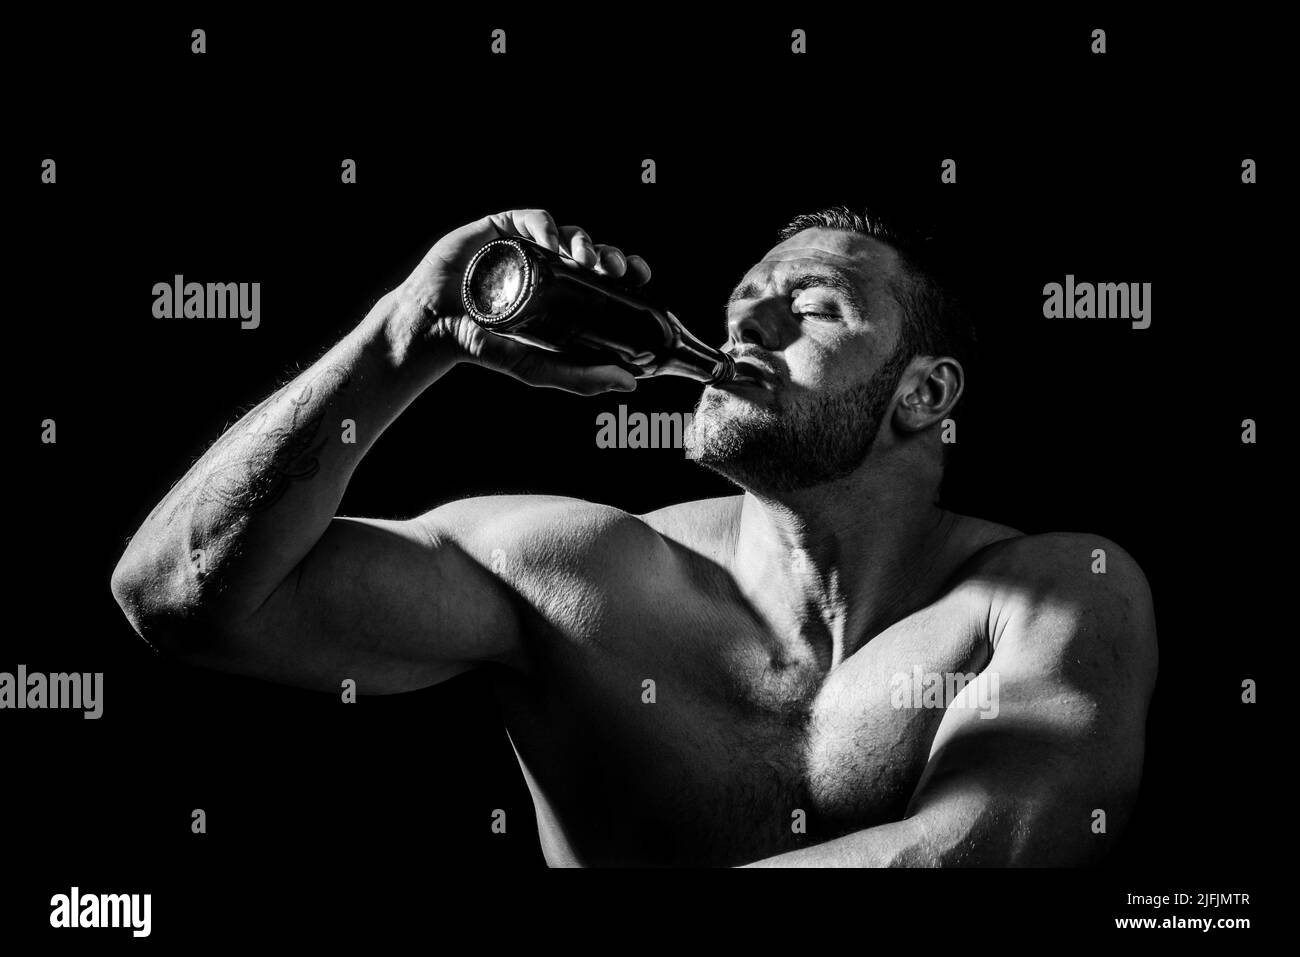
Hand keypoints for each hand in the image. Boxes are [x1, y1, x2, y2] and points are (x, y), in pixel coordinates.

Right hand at [396, 209, 651, 394]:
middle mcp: (549, 266)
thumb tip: (631, 384)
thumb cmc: (483, 346)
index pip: (604, 277)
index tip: (642, 280)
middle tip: (621, 270)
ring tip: (588, 260)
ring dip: (585, 241)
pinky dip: (548, 226)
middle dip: (611, 255)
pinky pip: (533, 219)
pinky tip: (554, 242)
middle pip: (592, 252)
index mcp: (564, 292)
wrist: (434, 328)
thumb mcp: (539, 367)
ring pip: (568, 233)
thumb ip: (581, 376)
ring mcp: (526, 245)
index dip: (627, 273)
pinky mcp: (501, 228)